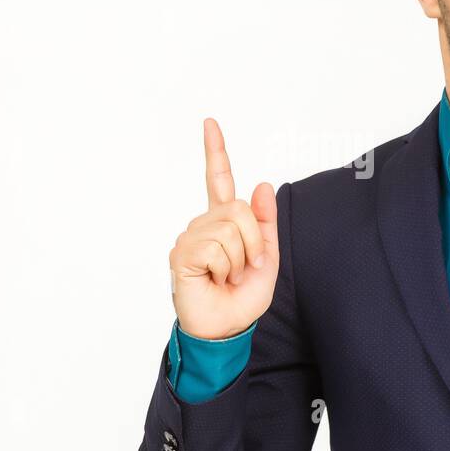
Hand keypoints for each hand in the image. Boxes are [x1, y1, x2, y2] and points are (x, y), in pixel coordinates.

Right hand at [169, 118, 278, 339]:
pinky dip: (225, 267)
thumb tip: (261, 184)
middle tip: (245, 268)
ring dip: (239, 259)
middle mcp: (204, 224)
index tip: (210, 123)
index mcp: (224, 221)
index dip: (215, 151)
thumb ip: (265, 221)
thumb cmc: (243, 295)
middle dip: (253, 242)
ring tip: (228, 277)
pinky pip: (215, 247)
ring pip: (229, 229)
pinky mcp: (182, 253)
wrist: (227, 327)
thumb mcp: (267, 255)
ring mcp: (190, 237)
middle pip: (238, 210)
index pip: (218, 179)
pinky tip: (215, 279)